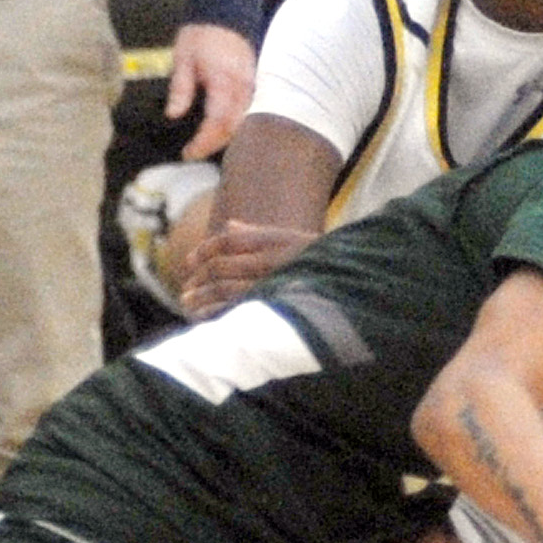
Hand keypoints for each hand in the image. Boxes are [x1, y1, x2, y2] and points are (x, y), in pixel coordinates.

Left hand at [166, 22, 254, 159]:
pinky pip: (249, 111)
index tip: (188, 153)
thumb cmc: (201, 34)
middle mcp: (242, 85)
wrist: (225, 12)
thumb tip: (173, 115)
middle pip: (233, 127)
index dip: (204, 142)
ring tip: (205, 144)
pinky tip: (221, 130)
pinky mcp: (254, 83)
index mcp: (223, 80)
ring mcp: (252, 85)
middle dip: (214, 144)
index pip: (217, 121)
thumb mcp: (182, 59)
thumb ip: (180, 89)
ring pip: (244, 122)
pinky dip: (235, 124)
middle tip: (193, 152)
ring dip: (225, 137)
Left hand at [180, 217, 314, 316]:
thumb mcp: (293, 241)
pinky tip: (204, 318)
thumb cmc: (320, 263)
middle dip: (199, 278)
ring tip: (188, 304)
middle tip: (186, 289)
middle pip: (222, 265)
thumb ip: (257, 234)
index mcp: (276, 240)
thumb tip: (228, 225)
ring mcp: (274, 283)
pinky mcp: (275, 305)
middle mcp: (273, 259)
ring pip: (225, 289)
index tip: (190, 263)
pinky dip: (216, 313)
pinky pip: (238, 309)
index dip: (204, 250)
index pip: (228, 240)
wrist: (356, 284)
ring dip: (202, 297)